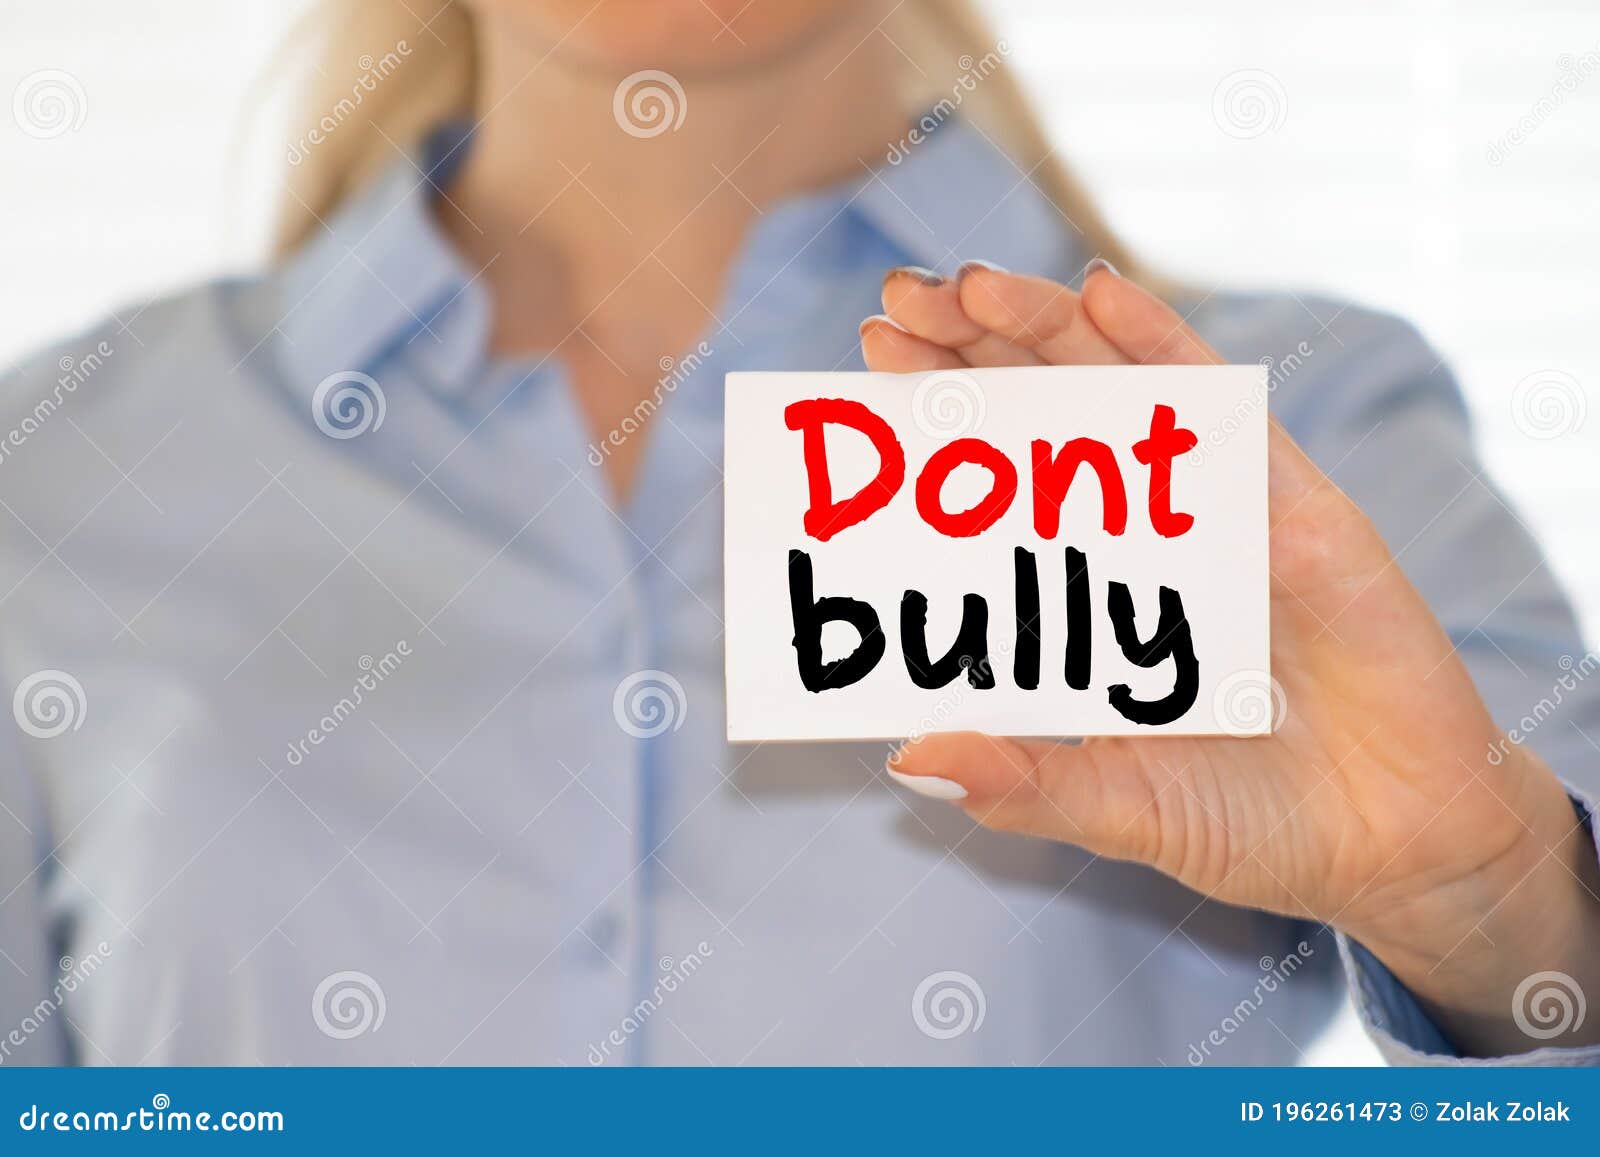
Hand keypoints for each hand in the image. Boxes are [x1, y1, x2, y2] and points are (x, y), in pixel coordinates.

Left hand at [861, 259, 1599, 1055]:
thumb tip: (909, 761)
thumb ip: (1025, 784)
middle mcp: (1142, 534)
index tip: (869, 363)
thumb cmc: (1252, 824)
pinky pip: (1223, 413)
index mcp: (1087, 589)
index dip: (933, 420)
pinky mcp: (1297, 509)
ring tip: (971, 287)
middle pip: (1042, 413)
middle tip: (896, 305)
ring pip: (1117, 394)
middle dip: (968, 350)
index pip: (995, 481)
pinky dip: (1163, 348)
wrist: (1398, 845)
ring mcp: (1218, 512)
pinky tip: (1105, 295)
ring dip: (1044, 328)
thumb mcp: (1119, 809)